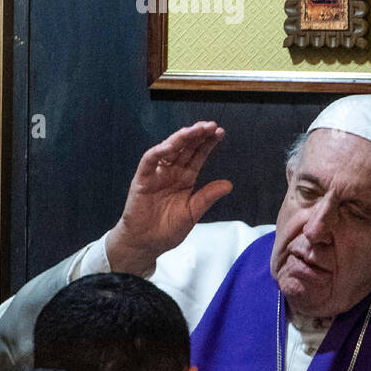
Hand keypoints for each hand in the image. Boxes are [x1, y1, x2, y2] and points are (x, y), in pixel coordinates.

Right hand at [105, 122, 232, 274]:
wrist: (146, 244)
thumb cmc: (167, 230)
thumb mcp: (192, 212)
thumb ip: (207, 197)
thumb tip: (228, 184)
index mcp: (185, 178)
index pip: (198, 155)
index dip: (208, 143)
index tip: (219, 132)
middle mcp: (172, 172)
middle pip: (186, 147)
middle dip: (198, 135)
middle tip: (210, 125)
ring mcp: (157, 173)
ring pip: (169, 149)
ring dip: (181, 138)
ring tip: (195, 130)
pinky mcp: (143, 179)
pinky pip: (149, 160)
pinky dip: (158, 151)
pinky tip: (170, 146)